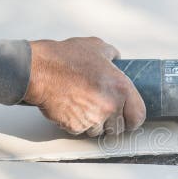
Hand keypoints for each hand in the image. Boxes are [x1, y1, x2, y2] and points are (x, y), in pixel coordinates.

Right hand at [24, 37, 145, 136]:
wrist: (39, 70)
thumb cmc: (66, 58)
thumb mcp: (96, 47)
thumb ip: (112, 55)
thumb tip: (117, 58)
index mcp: (121, 88)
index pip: (138, 116)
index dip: (133, 119)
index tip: (128, 117)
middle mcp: (110, 106)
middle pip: (119, 128)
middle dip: (112, 122)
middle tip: (102, 110)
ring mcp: (93, 119)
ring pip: (99, 132)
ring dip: (94, 124)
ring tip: (84, 105)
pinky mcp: (76, 126)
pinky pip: (81, 131)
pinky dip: (78, 124)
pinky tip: (72, 108)